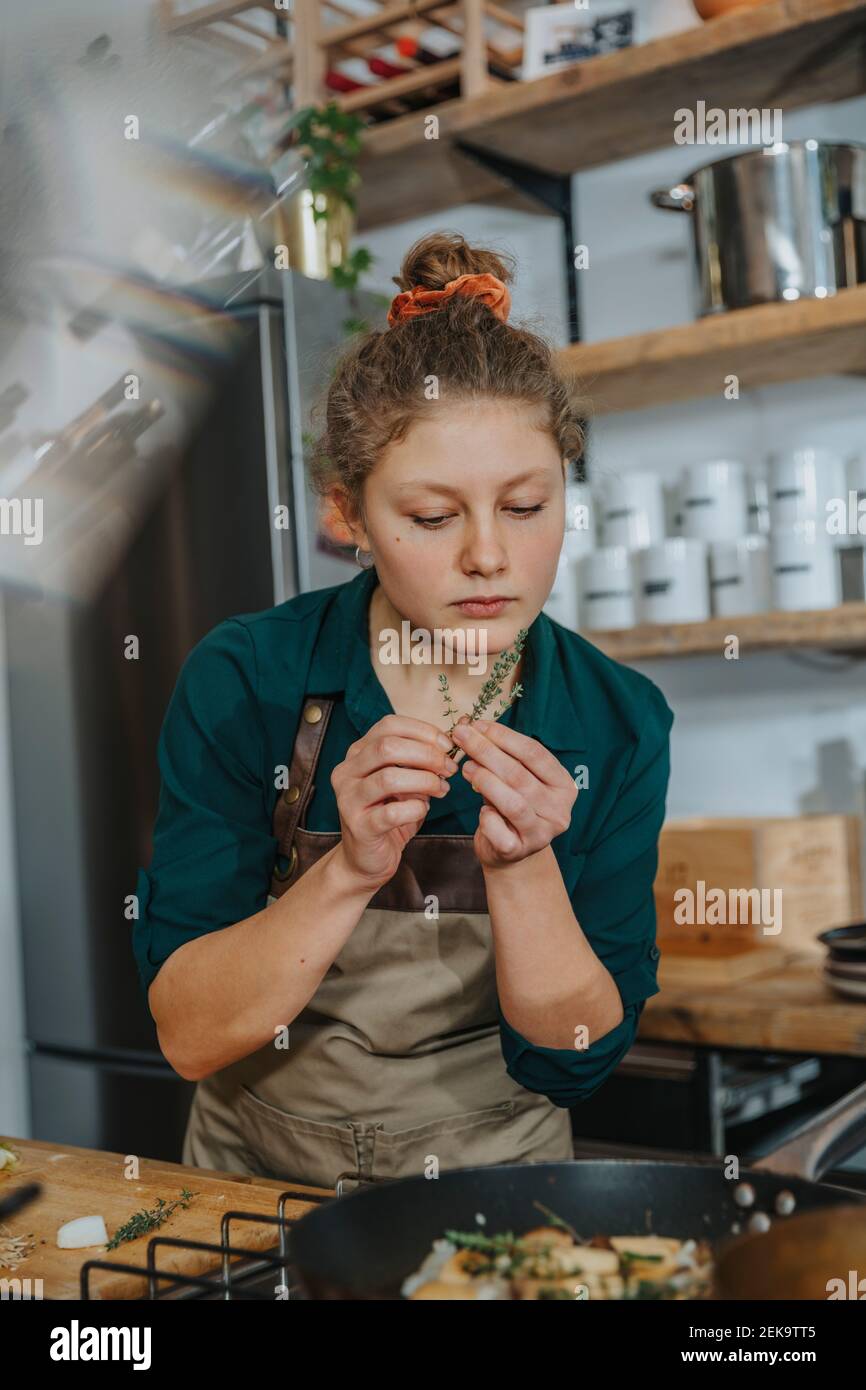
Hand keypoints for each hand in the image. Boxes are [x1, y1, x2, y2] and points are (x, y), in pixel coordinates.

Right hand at [331, 716, 457, 888]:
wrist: (367, 858)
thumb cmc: (390, 813)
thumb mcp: (405, 780)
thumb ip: (420, 760)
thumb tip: (453, 741)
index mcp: (358, 753)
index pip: (389, 725)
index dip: (423, 731)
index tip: (448, 745)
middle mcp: (347, 771)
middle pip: (388, 747)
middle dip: (427, 755)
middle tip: (449, 769)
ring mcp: (349, 799)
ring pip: (389, 777)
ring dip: (425, 781)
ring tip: (441, 789)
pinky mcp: (359, 827)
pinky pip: (392, 813)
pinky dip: (416, 809)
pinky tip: (423, 810)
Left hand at [450, 719, 576, 868]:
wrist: (511, 852)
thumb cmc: (511, 807)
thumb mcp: (512, 779)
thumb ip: (499, 756)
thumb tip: (469, 727)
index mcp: (563, 785)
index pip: (534, 753)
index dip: (504, 737)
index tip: (479, 725)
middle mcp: (559, 809)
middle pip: (520, 775)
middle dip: (486, 751)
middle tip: (461, 737)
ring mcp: (542, 833)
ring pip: (513, 802)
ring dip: (485, 780)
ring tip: (466, 768)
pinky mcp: (520, 851)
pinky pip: (499, 830)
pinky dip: (486, 818)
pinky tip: (480, 811)